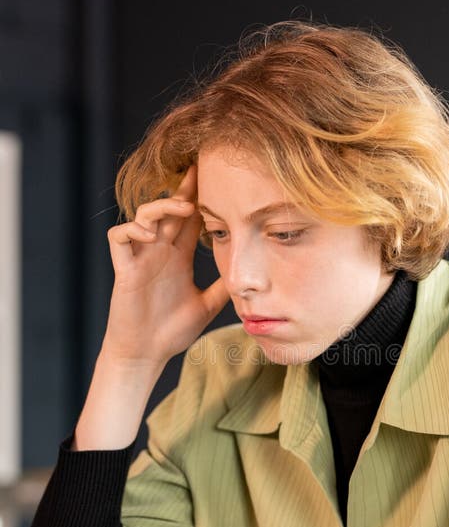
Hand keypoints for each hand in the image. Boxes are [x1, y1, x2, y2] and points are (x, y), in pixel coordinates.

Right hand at [103, 164, 228, 366]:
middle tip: (199, 171)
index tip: (216, 178)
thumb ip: (224, 286)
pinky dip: (131, 230)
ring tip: (181, 208)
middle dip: (183, 189)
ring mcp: (140, 258)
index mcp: (179, 257)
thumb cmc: (172, 331)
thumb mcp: (208, 304)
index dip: (200, 198)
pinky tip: (149, 235)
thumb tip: (252, 273)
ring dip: (161, 207)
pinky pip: (119, 238)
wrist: (146, 355)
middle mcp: (159, 252)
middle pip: (169, 209)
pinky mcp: (124, 270)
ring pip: (144, 216)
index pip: (191, 219)